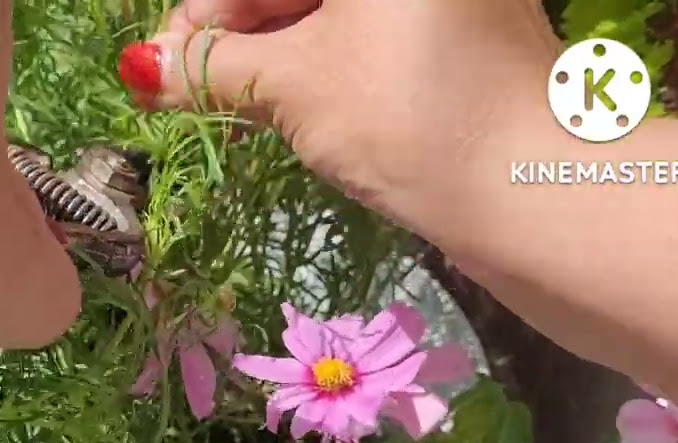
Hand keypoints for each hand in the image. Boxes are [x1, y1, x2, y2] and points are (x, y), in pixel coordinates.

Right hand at [117, 0, 561, 230]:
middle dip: (233, 33)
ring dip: (269, 54)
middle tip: (183, 91)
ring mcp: (439, 0)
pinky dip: (319, 65)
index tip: (160, 65)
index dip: (203, 13)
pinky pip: (367, 34)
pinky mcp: (456, 35)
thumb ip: (212, 67)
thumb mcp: (293, 85)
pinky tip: (280, 104)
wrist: (533, 190)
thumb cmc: (406, 117)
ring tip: (226, 107)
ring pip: (328, 12)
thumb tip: (145, 69)